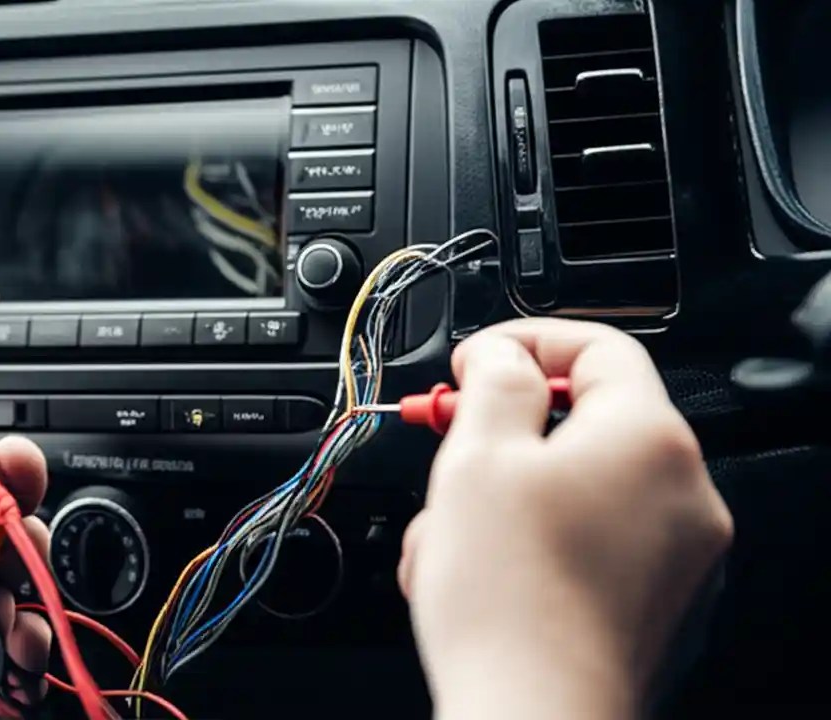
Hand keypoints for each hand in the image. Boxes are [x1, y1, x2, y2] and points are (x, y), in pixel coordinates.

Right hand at [398, 319, 732, 719]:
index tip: (473, 365)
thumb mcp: (478, 455)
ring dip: (505, 500)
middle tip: (449, 453)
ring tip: (449, 542)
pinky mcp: (661, 608)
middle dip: (502, 437)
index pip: (598, 345)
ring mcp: (682, 558)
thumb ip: (497, 381)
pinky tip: (479, 579)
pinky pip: (590, 547)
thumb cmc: (510, 597)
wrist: (535, 718)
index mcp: (650, 438)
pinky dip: (535, 547)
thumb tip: (506, 357)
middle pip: (584, 425)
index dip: (523, 340)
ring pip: (575, 492)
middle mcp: (685, 493)